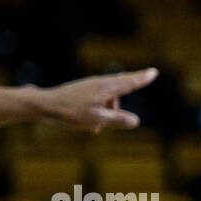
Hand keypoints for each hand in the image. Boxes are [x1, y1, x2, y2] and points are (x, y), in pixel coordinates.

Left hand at [36, 68, 158, 131]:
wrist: (46, 104)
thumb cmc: (71, 112)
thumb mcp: (97, 119)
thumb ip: (117, 120)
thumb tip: (136, 121)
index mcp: (105, 89)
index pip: (128, 83)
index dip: (142, 79)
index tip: (154, 72)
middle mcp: (100, 83)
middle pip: (122, 84)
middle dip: (133, 83)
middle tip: (148, 75)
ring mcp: (91, 85)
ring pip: (110, 96)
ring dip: (111, 110)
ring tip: (97, 127)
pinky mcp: (84, 90)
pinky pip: (100, 99)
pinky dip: (102, 110)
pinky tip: (91, 125)